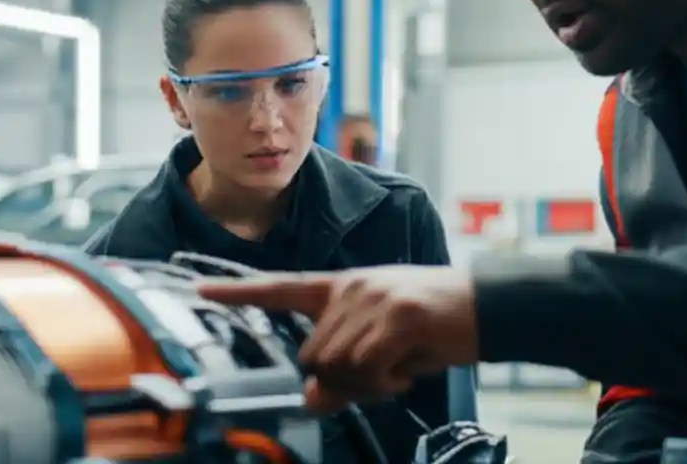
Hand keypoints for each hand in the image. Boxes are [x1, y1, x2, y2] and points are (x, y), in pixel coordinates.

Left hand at [197, 265, 478, 412]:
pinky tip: (406, 372)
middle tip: (379, 379)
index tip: (200, 289)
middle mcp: (351, 288)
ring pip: (336, 365)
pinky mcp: (398, 316)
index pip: (281, 288)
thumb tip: (310, 399)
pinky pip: (367, 369)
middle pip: (311, 356)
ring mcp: (373, 299)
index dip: (239, 292)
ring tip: (397, 370)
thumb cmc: (432, 326)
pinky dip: (384, 383)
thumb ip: (344, 369)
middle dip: (339, 381)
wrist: (486, 306)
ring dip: (365, 384)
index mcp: (342, 288)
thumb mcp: (383, 346)